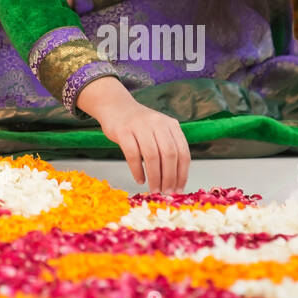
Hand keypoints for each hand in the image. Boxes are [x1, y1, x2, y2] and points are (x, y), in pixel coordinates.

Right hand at [77, 77, 189, 192]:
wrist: (115, 106)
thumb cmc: (138, 124)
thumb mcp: (159, 130)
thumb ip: (168, 148)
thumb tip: (176, 180)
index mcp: (170, 124)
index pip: (182, 152)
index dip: (182, 173)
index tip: (179, 188)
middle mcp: (157, 123)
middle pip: (169, 154)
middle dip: (169, 177)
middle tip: (166, 191)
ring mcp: (139, 125)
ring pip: (151, 156)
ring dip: (154, 177)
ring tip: (154, 189)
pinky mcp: (123, 130)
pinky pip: (132, 155)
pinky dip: (137, 171)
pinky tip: (139, 179)